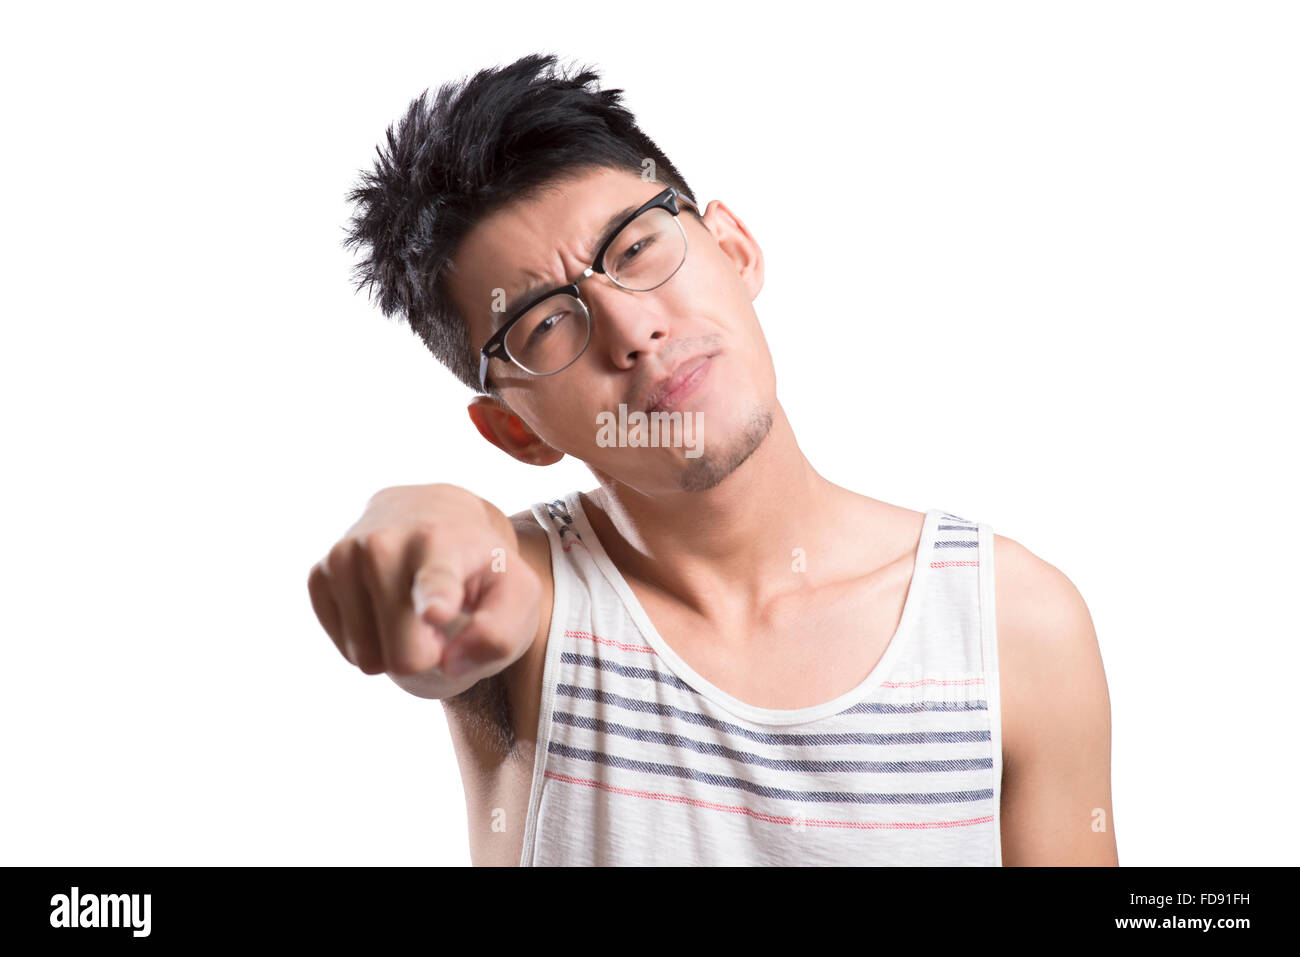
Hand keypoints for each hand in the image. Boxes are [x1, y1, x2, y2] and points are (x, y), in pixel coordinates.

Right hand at [306, 484, 541, 689]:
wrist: (431, 515)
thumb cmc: (480, 567)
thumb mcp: (515, 595)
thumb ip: (500, 634)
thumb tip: (449, 664)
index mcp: (442, 543)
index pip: (435, 579)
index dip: (436, 597)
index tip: (438, 610)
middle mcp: (385, 544)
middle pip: (404, 655)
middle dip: (428, 652)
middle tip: (441, 614)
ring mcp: (344, 557)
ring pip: (369, 658)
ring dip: (396, 645)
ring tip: (412, 604)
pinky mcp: (318, 576)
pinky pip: (347, 650)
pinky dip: (371, 640)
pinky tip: (385, 606)